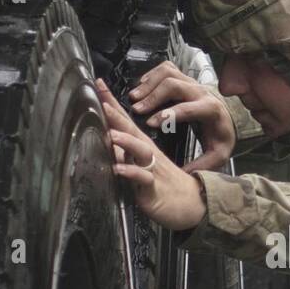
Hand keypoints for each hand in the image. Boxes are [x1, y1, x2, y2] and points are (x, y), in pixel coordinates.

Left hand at [95, 78, 207, 230]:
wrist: (191, 203)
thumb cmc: (164, 184)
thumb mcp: (140, 165)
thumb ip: (123, 152)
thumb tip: (106, 138)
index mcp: (142, 146)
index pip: (125, 121)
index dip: (112, 103)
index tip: (98, 85)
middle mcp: (147, 153)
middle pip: (132, 130)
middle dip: (117, 115)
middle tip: (103, 101)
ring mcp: (151, 169)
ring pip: (140, 151)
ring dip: (126, 142)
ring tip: (112, 134)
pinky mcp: (153, 188)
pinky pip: (143, 179)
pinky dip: (131, 173)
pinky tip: (119, 169)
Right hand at [127, 60, 235, 172]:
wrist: (228, 119)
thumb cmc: (220, 137)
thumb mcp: (218, 155)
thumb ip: (203, 165)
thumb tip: (184, 176)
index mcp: (210, 110)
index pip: (188, 108)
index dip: (168, 114)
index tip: (151, 123)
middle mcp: (201, 92)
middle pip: (175, 84)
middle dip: (153, 96)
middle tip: (136, 109)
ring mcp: (192, 83)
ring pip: (169, 73)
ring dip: (149, 83)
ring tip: (134, 97)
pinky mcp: (184, 78)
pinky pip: (166, 69)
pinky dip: (152, 75)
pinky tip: (141, 86)